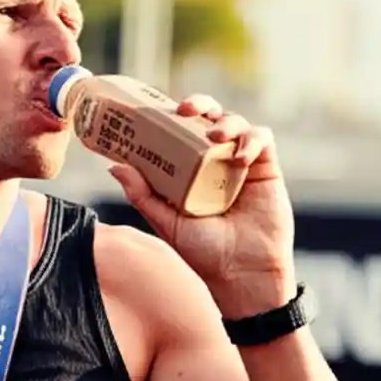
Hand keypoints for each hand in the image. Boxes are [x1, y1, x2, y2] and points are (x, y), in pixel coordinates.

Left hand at [108, 94, 296, 317]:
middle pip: (208, 118)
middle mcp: (214, 162)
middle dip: (199, 105)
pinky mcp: (266, 169)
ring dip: (226, 121)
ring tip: (215, 136)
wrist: (242, 275)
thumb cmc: (204, 254)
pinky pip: (262, 139)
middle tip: (186, 108)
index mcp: (189, 171)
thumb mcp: (167, 222)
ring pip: (236, 123)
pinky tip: (241, 157)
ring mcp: (240, 164)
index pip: (179, 132)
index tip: (154, 111)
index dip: (169, 116)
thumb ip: (143, 194)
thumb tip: (114, 167)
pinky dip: (251, 139)